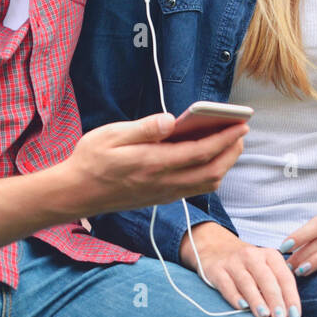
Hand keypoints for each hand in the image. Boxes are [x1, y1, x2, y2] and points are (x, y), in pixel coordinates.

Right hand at [53, 114, 246, 218]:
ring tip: (230, 142)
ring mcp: (163, 193)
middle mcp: (163, 182)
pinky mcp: (161, 197)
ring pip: (206, 183)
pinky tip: (209, 158)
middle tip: (241, 131)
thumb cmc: (91, 160)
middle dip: (231, 151)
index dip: (225, 139)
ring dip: (224, 164)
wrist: (75, 193)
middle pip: (211, 171)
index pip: (200, 153)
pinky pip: (195, 188)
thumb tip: (171, 119)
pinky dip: (210, 173)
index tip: (241, 125)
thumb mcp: (111, 136)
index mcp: (152, 164)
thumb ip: (143, 128)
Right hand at [181, 222, 301, 316]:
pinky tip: (241, 307)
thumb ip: (277, 286)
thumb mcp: (266, 267)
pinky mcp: (216, 269)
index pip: (284, 277)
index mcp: (270, 255)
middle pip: (266, 279)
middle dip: (275, 299)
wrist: (216, 247)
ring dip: (256, 299)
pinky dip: (234, 296)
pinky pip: (226, 284)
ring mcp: (233, 262)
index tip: (295, 315)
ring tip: (263, 315)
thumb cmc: (248, 265)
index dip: (291, 296)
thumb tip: (289, 312)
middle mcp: (252, 256)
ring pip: (247, 282)